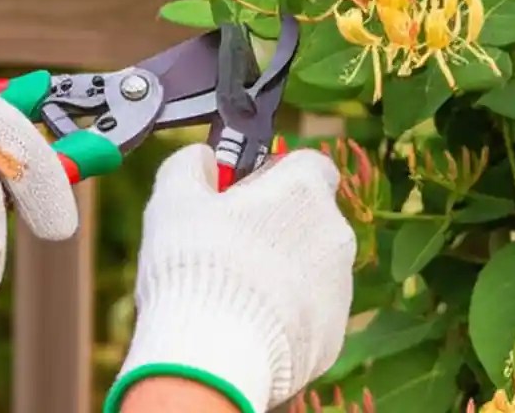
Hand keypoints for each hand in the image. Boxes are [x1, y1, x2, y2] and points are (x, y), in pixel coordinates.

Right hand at [105, 144, 355, 412]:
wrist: (216, 356)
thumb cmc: (196, 266)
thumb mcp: (175, 198)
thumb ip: (191, 164)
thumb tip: (203, 159)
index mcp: (304, 191)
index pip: (308, 163)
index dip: (273, 174)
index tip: (242, 193)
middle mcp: (334, 233)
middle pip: (308, 216)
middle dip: (275, 226)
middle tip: (228, 245)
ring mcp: (339, 286)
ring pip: (310, 266)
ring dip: (279, 271)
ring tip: (230, 291)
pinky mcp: (333, 332)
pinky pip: (308, 311)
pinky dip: (283, 313)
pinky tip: (245, 324)